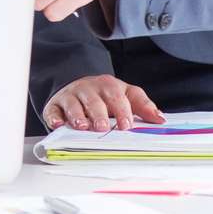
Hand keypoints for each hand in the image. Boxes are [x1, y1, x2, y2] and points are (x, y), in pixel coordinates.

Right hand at [43, 74, 163, 131]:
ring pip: (73, 104)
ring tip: (83, 126)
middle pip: (94, 100)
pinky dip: (54, 117)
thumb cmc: (105, 96)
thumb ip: (143, 105)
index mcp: (108, 86)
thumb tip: (160, 119)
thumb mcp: (126, 95)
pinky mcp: (55, 105)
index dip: (122, 111)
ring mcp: (70, 96)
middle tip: (103, 127)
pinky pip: (53, 110)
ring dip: (77, 115)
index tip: (127, 125)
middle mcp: (88, 89)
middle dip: (99, 114)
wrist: (78, 86)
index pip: (117, 97)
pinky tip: (58, 125)